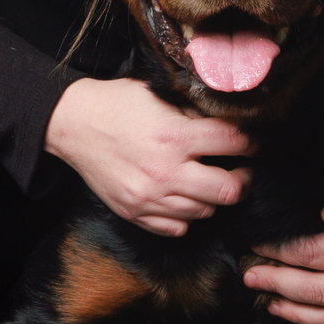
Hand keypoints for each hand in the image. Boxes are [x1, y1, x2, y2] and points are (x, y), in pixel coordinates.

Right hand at [46, 76, 252, 237]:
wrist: (72, 124)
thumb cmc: (115, 104)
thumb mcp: (158, 96)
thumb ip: (192, 114)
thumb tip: (225, 126)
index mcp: (174, 136)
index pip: (232, 144)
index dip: (250, 143)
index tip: (251, 144)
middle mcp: (165, 171)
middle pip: (228, 191)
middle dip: (242, 180)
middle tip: (240, 170)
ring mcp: (149, 197)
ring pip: (204, 212)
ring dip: (212, 198)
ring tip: (209, 182)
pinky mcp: (134, 212)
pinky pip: (176, 228)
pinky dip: (185, 215)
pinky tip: (182, 197)